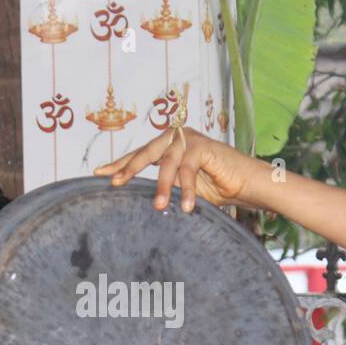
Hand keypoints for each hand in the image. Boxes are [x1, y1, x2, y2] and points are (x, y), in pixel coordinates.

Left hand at [93, 127, 264, 213]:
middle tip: (114, 183)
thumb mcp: (182, 189)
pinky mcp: (202, 146)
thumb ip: (163, 187)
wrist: (247, 185)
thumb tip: (136, 201)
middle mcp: (176, 137)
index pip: (139, 154)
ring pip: (166, 163)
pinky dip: (187, 189)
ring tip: (157, 206)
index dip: (120, 164)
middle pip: (145, 153)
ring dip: (162, 186)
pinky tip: (186, 207)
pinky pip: (188, 170)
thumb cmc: (217, 188)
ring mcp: (188, 139)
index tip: (98, 173)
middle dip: (128, 168)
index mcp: (168, 146)